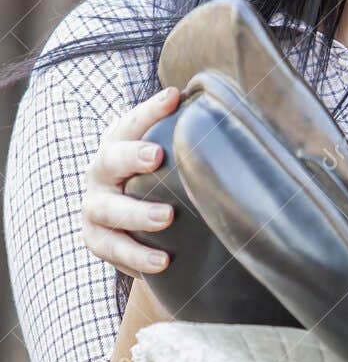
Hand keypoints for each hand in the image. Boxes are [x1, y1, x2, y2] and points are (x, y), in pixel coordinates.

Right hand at [80, 87, 180, 277]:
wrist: (128, 227)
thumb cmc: (156, 184)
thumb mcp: (166, 160)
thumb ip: (187, 140)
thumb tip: (237, 116)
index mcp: (117, 146)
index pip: (131, 123)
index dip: (149, 111)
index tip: (173, 99)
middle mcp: (100, 173)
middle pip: (110, 160)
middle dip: (132, 157)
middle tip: (157, 156)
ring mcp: (95, 207)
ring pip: (108, 210)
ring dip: (136, 214)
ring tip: (166, 218)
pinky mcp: (96, 239)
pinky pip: (112, 249)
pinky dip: (135, 256)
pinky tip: (161, 262)